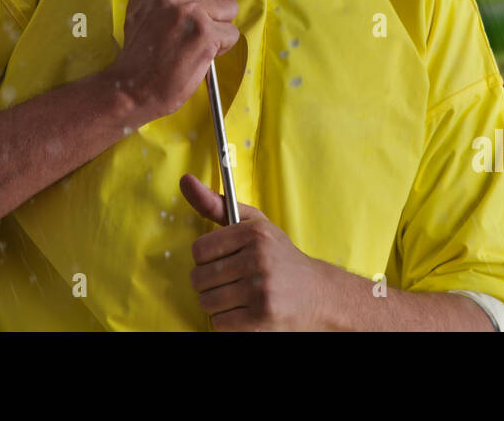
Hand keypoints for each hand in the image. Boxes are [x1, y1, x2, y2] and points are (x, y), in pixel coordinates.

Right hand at [106, 0, 239, 123]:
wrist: (131, 86)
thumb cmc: (141, 46)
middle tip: (202, 16)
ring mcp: (188, 11)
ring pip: (230, 6)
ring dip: (220, 24)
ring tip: (197, 37)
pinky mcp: (204, 35)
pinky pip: (232, 32)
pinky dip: (221, 45)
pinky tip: (200, 51)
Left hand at [181, 174, 332, 330]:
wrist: (319, 294)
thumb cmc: (279, 257)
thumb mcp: (254, 225)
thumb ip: (216, 205)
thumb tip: (185, 181)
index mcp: (255, 232)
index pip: (200, 249)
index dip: (206, 259)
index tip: (220, 261)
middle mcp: (259, 258)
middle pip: (199, 278)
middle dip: (209, 283)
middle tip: (230, 282)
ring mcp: (261, 289)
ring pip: (207, 302)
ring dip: (217, 304)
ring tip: (238, 297)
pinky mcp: (262, 316)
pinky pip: (219, 323)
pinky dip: (227, 322)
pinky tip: (244, 312)